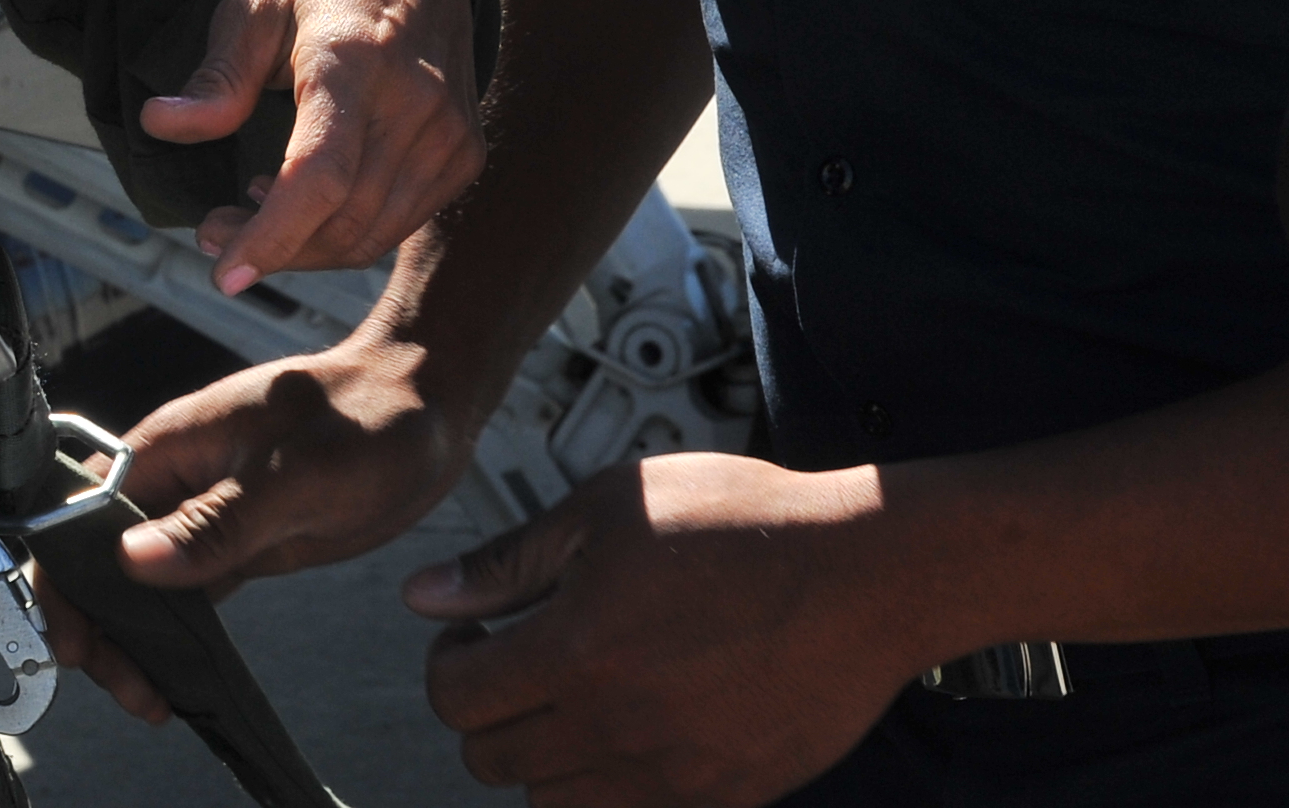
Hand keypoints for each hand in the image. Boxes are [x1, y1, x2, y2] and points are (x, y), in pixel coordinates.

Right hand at [38, 333, 481, 721]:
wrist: (426, 407)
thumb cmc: (367, 418)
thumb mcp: (295, 477)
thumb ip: (216, 522)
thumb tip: (134, 560)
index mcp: (166, 449)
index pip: (79, 515)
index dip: (64, 581)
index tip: (76, 641)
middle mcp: (173, 481)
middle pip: (98, 558)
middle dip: (96, 624)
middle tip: (127, 686)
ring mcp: (203, 511)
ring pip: (139, 583)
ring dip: (132, 638)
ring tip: (150, 697)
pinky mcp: (236, 540)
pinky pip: (186, 591)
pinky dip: (173, 634)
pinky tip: (178, 675)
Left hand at [141, 0, 481, 288]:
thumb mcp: (256, 2)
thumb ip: (217, 77)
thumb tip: (159, 125)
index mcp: (355, 60)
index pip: (319, 177)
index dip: (269, 238)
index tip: (221, 271)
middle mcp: (414, 101)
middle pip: (343, 219)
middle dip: (272, 247)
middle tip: (212, 233)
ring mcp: (449, 129)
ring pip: (373, 232)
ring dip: (307, 246)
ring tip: (249, 214)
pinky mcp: (465, 148)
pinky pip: (403, 219)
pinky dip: (351, 230)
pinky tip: (306, 199)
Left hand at [409, 452, 914, 805]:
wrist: (864, 573)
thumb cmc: (742, 523)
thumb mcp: (607, 508)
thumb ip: (508, 561)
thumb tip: (424, 596)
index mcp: (577, 651)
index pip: (456, 698)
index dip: (448, 660)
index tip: (474, 631)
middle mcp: (618, 727)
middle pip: (493, 759)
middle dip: (488, 708)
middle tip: (517, 660)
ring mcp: (674, 774)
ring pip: (554, 802)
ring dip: (544, 755)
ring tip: (576, 694)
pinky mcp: (724, 799)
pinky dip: (612, 783)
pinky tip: (633, 722)